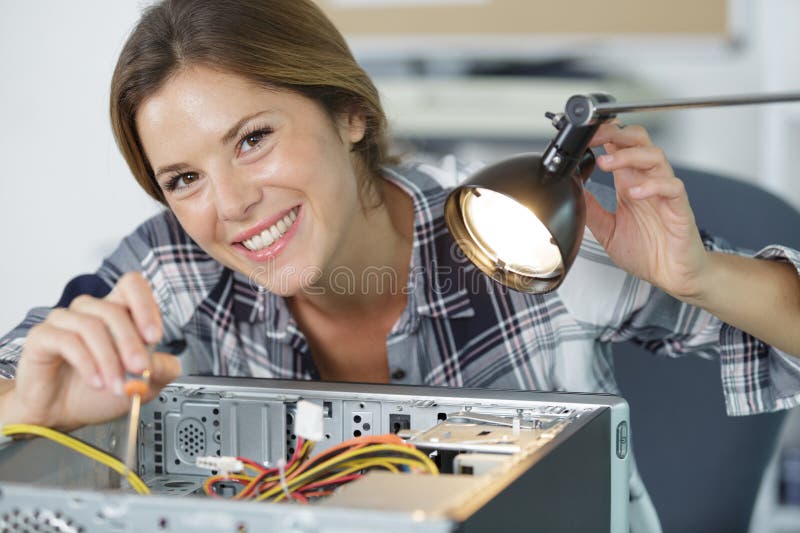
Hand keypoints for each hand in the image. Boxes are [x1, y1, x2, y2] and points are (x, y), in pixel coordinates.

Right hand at [6, 272, 180, 430]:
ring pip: (91, 326)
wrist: (61, 415)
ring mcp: (65, 321)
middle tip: (139, 369)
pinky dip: (86, 363)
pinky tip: (96, 381)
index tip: (154, 336)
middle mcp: (91, 311)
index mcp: (118, 313)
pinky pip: (66, 340)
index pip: (132, 285)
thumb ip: (161, 371)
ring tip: (116, 385)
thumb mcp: (142, 385)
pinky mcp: (43, 336)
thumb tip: (168, 364)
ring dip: (109, 359)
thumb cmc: (98, 393)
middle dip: (131, 343)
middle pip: (114, 310)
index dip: (146, 305)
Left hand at [585, 122, 710, 298]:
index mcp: (630, 185)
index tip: (585, 136)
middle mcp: (647, 184)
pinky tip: (634, 193)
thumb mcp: (607, 231)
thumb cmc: (648, 252)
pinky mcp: (679, 209)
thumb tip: (572, 192)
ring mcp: (663, 194)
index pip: (620, 147)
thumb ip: (591, 210)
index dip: (604, 135)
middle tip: (595, 139)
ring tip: (607, 163)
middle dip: (616, 134)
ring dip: (628, 155)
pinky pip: (672, 187)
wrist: (672, 275)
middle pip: (639, 141)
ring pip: (654, 157)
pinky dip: (653, 186)